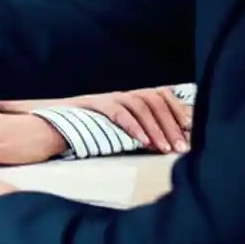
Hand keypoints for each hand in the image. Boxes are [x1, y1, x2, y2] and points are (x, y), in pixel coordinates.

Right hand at [63, 87, 191, 153]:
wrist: (53, 126)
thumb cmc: (90, 131)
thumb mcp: (121, 129)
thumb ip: (142, 130)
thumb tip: (172, 141)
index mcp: (131, 98)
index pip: (161, 95)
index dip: (177, 110)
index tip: (191, 131)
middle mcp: (123, 94)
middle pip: (155, 101)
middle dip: (171, 125)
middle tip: (181, 148)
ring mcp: (108, 97)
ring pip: (140, 105)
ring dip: (156, 128)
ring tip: (164, 149)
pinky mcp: (95, 104)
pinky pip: (118, 112)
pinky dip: (133, 127)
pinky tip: (143, 142)